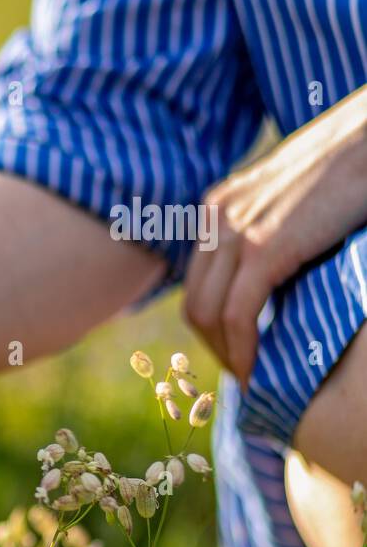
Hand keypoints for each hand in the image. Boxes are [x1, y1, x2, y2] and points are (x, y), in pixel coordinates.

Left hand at [184, 86, 366, 382]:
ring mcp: (236, 231)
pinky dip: (244, 349)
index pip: (199, 282)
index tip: (237, 351)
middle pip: (195, 302)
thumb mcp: (294, 201)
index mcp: (219, 207)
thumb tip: (279, 277)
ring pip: (208, 314)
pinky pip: (238, 313)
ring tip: (253, 380)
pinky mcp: (263, 246)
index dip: (213, 324)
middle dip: (215, 347)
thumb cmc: (351, 167)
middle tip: (245, 374)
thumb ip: (274, 232)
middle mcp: (217, 218)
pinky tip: (259, 371)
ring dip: (228, 355)